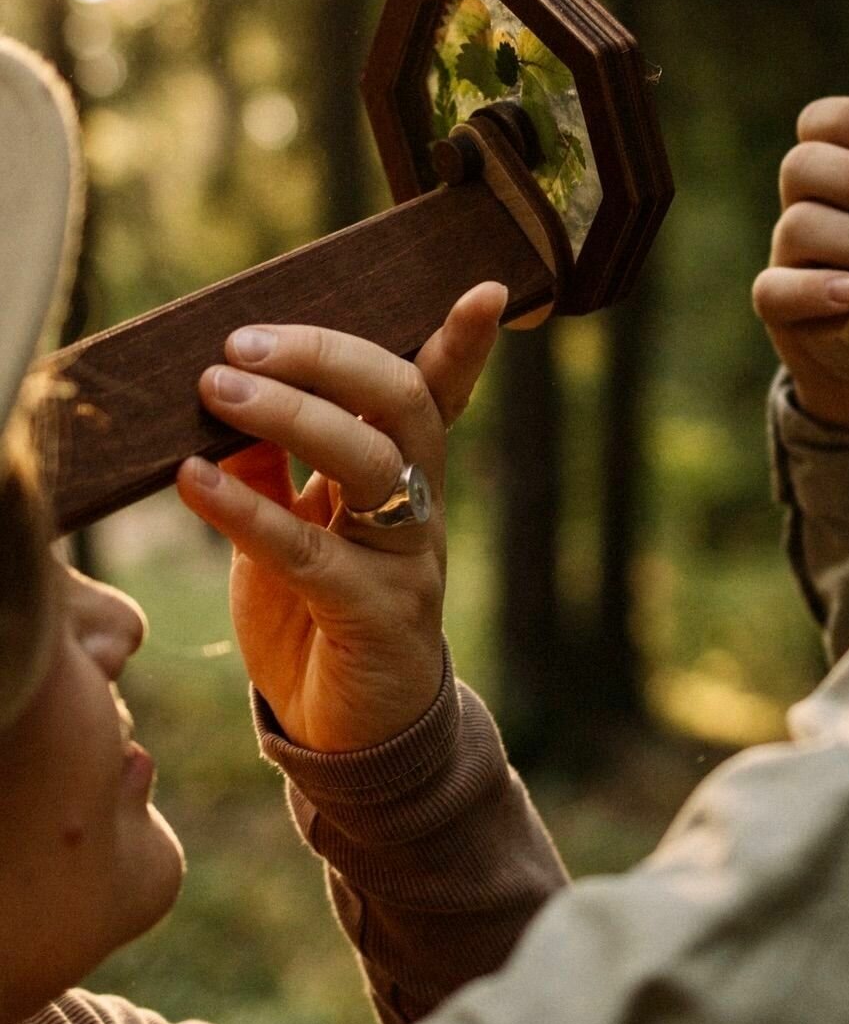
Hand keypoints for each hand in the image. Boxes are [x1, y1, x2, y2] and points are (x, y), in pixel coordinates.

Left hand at [176, 282, 507, 752]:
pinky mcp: (374, 616)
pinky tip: (192, 482)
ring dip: (288, 414)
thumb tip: (224, 398)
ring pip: (367, 463)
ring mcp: (407, 561)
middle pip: (400, 405)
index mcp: (405, 476)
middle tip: (241, 344)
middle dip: (327, 359)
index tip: (481, 290)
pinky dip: (247, 510)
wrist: (345, 734)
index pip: (438, 395)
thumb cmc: (314, 614)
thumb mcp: (285, 528)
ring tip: (213, 390)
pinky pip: (310, 550)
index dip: (463, 344)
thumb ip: (268, 467)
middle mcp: (420, 507)